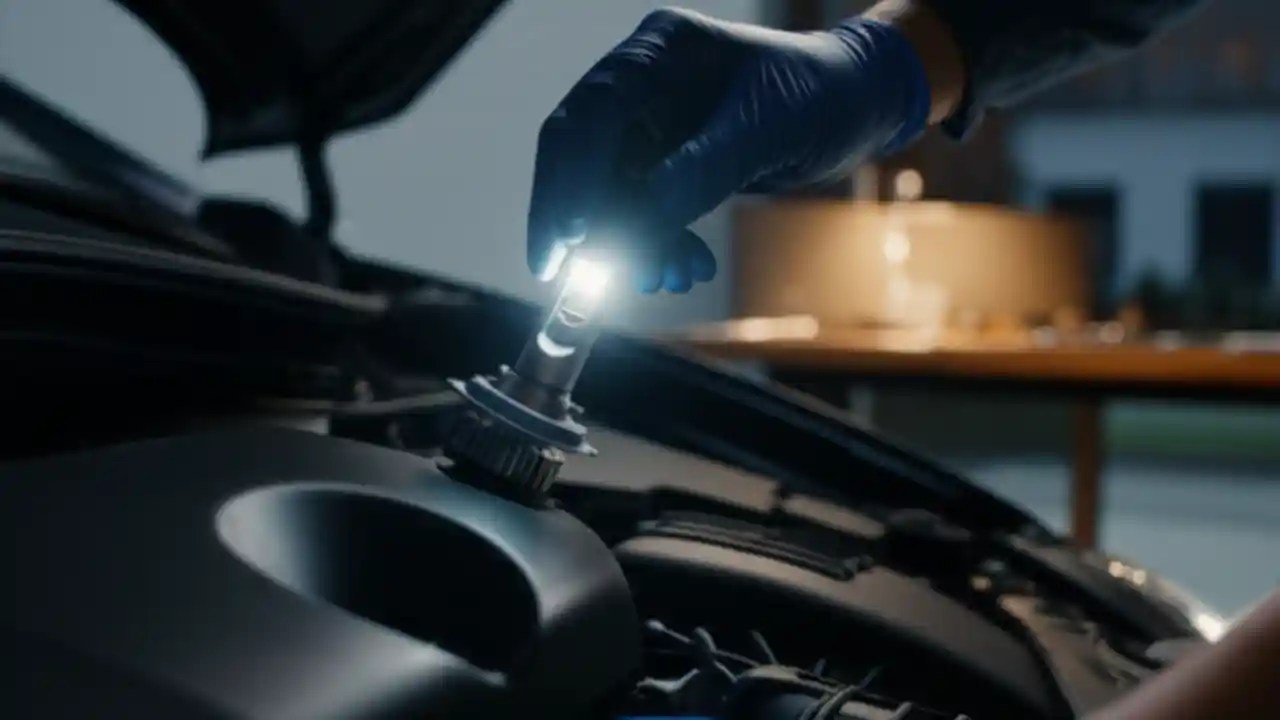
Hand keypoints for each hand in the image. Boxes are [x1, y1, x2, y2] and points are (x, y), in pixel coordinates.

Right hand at [527, 8, 930, 292]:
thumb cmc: (822, 95)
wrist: (861, 104)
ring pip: (614, 190)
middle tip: (581, 282)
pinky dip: (657, 241)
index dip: (569, 182)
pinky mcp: (670, 154)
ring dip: (632, 242)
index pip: (589, 117)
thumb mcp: (761, 133)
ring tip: (665, 278)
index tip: (567, 243)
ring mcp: (655, 118)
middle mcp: (645, 80)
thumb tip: (629, 229)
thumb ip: (695, 175)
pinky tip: (682, 267)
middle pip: (584, 156)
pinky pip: (643, 205)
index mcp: (660, 50)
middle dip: (586, 223)